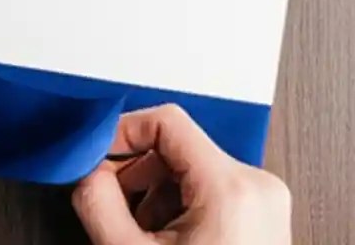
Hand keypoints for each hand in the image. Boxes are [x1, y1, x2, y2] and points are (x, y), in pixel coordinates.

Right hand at [72, 104, 290, 244]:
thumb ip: (97, 203)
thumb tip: (88, 175)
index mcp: (230, 188)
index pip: (167, 122)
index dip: (121, 133)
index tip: (97, 156)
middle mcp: (257, 187)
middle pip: (178, 148)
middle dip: (137, 177)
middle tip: (113, 208)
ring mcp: (266, 203)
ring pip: (193, 171)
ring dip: (157, 196)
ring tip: (145, 239)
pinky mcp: (265, 218)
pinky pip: (212, 191)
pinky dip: (182, 209)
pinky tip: (169, 244)